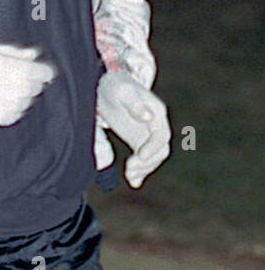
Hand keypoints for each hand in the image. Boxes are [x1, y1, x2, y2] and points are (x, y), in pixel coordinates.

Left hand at [97, 70, 170, 187]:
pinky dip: (141, 172)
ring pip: (154, 158)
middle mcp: (156, 125)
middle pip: (160, 150)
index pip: (161, 136)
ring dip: (144, 170)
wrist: (107, 86)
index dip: (152, 148)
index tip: (138, 157)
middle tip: (129, 170)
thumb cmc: (114, 86)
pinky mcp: (138, 141)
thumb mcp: (121, 92)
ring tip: (129, 177)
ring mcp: (148, 134)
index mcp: (157, 112)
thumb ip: (134, 104)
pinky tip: (134, 183)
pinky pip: (144, 159)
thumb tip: (148, 117)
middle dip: (147, 163)